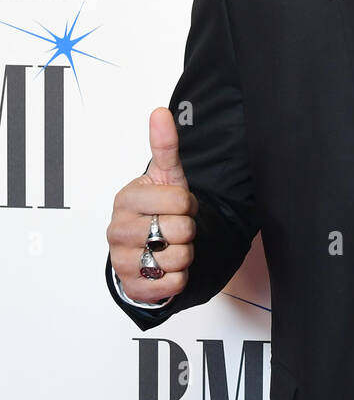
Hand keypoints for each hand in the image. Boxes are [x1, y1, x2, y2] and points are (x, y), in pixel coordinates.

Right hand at [106, 107, 197, 301]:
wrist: (147, 250)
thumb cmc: (158, 211)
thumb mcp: (165, 178)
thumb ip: (164, 147)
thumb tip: (160, 112)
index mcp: (126, 199)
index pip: (180, 200)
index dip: (190, 204)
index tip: (179, 205)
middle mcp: (117, 229)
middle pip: (181, 230)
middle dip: (189, 230)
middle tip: (175, 228)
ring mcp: (122, 260)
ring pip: (180, 257)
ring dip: (186, 255)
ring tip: (171, 247)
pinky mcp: (132, 287)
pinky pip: (174, 283)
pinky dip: (181, 278)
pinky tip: (168, 267)